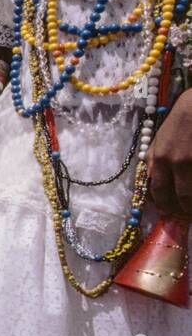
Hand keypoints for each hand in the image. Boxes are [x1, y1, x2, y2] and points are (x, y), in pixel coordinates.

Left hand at [149, 91, 191, 218]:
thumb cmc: (179, 120)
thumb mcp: (159, 138)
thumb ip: (153, 159)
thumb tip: (149, 179)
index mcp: (160, 159)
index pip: (159, 191)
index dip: (164, 204)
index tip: (167, 212)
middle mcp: (178, 163)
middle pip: (181, 197)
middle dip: (183, 209)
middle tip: (185, 215)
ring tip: (191, 209)